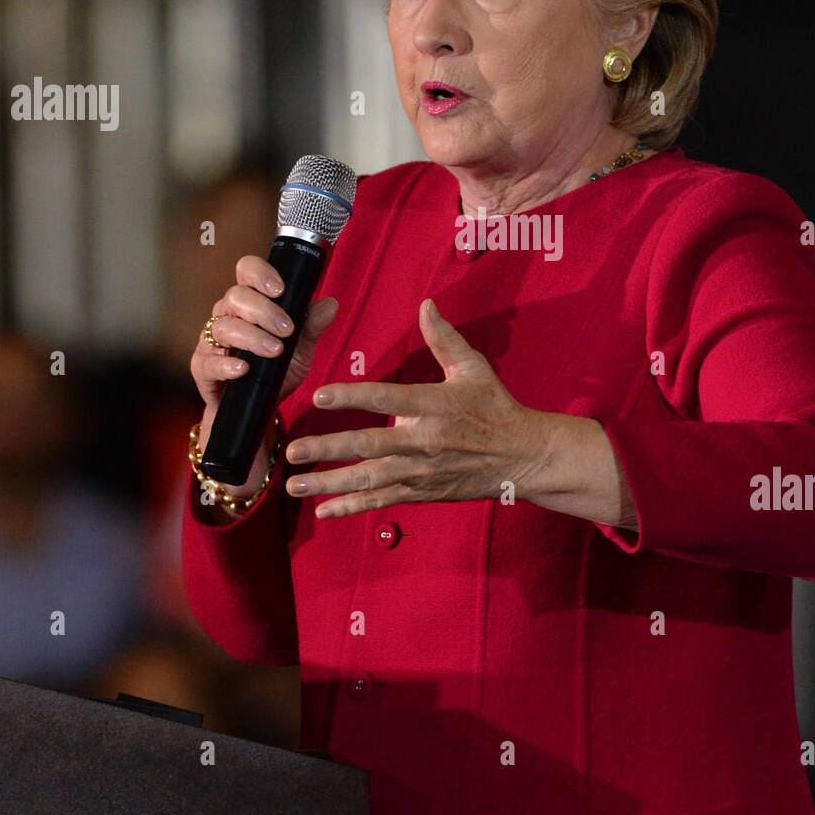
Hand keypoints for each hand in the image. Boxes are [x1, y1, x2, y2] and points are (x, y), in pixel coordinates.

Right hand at [190, 253, 339, 448]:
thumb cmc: (277, 371)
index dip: (260, 273)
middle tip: (287, 329)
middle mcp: (227, 315)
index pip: (247, 272)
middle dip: (264, 310)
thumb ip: (312, 326)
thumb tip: (331, 304)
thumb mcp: (301, 349)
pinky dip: (226, 365)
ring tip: (275, 351)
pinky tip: (243, 369)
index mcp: (249, 302)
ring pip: (223, 327)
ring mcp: (212, 341)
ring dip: (252, 337)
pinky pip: (207, 361)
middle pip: (236, 297)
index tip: (280, 289)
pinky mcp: (202, 367)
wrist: (260, 408)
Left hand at [284, 298, 555, 517]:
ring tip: (294, 484)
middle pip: (369, 446)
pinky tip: (324, 510)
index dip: (352, 397)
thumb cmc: (496, 407)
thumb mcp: (473, 368)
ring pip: (369, 479)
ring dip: (330, 483)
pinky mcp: (422, 491)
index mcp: (435, 405)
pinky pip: (382, 500)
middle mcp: (424, 442)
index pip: (386, 399)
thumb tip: (426, 305)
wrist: (522, 456)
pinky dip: (353, 507)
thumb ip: (444, 338)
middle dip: (328, 449)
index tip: (319, 394)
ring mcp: (421, 470)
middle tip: (293, 450)